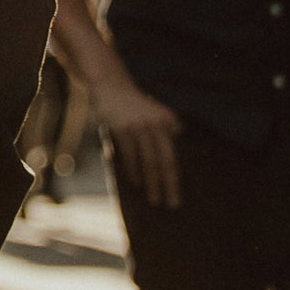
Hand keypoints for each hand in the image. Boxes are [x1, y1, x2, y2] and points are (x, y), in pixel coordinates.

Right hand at [93, 79, 183, 207]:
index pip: (173, 156)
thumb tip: (178, 134)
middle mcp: (156, 125)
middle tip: (171, 204)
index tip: (178, 195)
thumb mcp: (154, 110)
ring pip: (148, 161)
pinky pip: (130, 154)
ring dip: (152, 183)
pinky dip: (133, 170)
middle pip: (165, 162)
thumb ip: (166, 124)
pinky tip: (136, 183)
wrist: (110, 84)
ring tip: (154, 199)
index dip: (175, 177)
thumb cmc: (132, 103)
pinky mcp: (123, 128)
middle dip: (168, 185)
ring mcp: (139, 127)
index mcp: (166, 122)